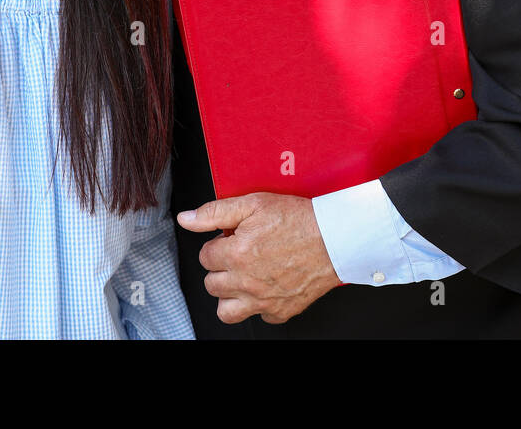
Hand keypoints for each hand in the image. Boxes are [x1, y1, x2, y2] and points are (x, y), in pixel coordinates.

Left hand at [177, 192, 340, 324]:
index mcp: (236, 255)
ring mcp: (263, 300)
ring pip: (226, 311)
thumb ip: (215, 212)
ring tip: (244, 277)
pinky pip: (258, 316)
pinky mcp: (280, 311)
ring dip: (230, 294)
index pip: (205, 257)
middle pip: (211, 284)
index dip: (218, 245)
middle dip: (221, 268)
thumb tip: (185, 219)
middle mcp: (246, 282)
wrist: (335, 238)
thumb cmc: (298, 219)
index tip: (232, 240)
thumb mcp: (254, 203)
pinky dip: (259, 305)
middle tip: (240, 254)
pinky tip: (268, 286)